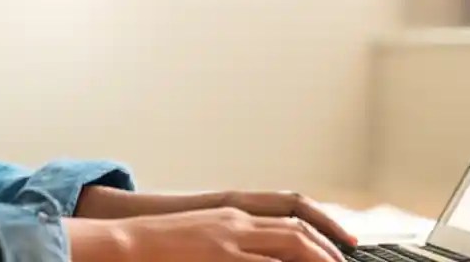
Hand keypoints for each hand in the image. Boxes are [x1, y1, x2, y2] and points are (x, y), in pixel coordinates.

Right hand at [75, 187, 355, 249]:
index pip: (289, 216)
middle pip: (296, 229)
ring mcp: (229, 238)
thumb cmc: (162, 243)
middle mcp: (237, 220)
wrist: (128, 240)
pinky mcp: (220, 255)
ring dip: (315, 258)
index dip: (321, 232)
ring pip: (287, 243)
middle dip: (327, 249)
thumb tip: (258, 253)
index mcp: (234, 212)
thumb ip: (232, 242)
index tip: (341, 248)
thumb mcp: (203, 234)